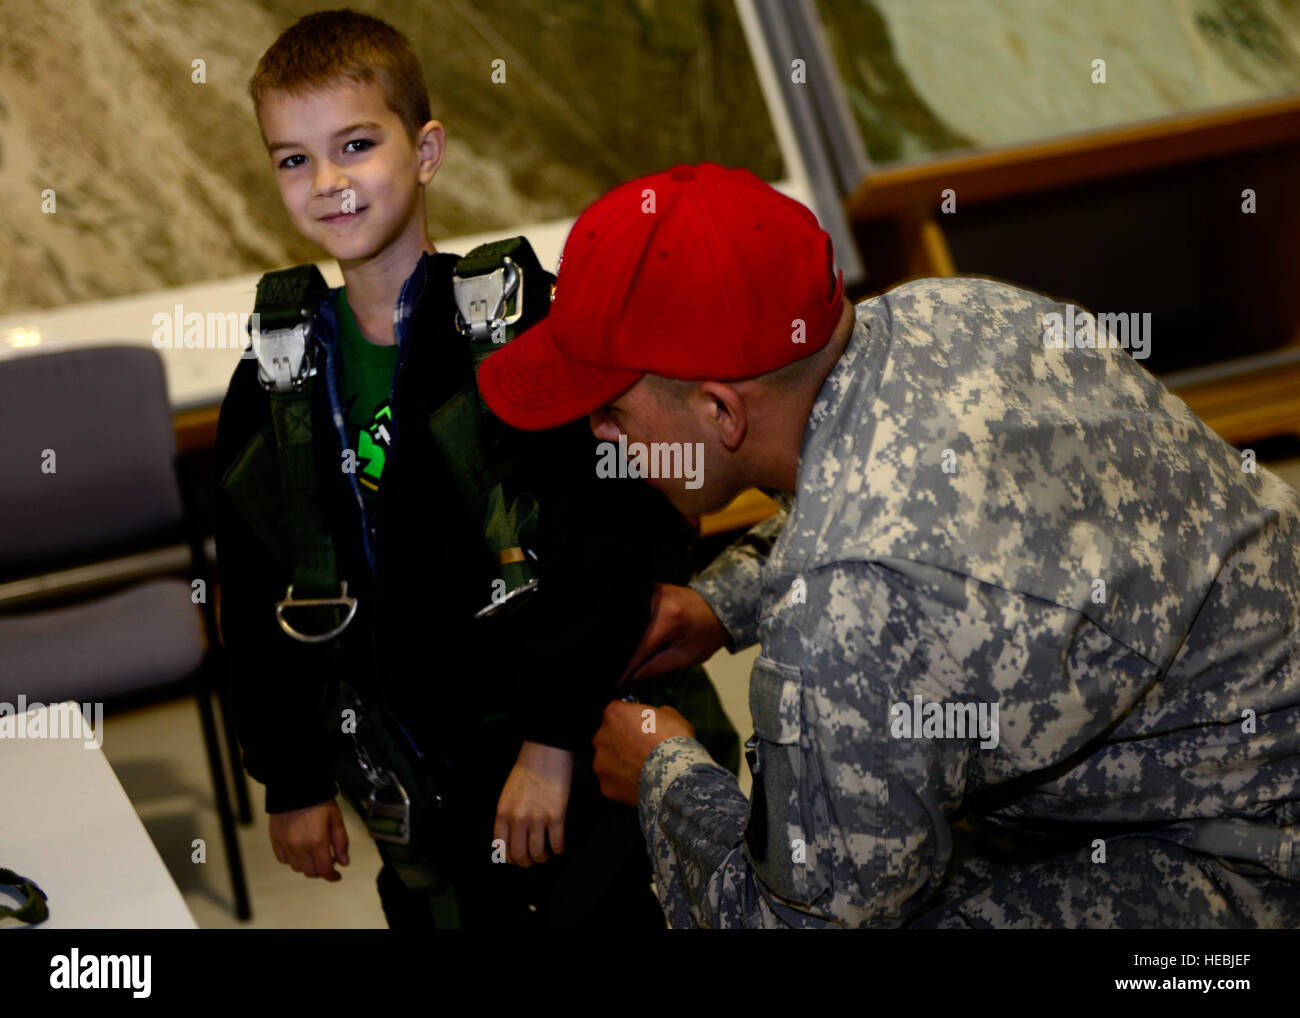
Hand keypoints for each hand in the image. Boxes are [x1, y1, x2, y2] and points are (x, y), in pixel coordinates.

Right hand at [269, 800, 348, 880]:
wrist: (295, 785)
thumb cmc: (318, 799)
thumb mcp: (336, 818)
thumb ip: (341, 842)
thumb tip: (344, 862)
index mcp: (317, 841)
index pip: (324, 870)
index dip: (332, 876)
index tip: (337, 876)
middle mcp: (299, 846)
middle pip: (310, 872)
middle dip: (321, 869)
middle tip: (328, 858)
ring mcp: (285, 844)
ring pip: (297, 868)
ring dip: (307, 864)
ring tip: (314, 851)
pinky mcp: (275, 840)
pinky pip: (283, 859)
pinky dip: (292, 859)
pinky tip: (299, 849)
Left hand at [493, 741, 572, 866]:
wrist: (545, 750)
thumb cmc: (526, 770)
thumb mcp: (508, 794)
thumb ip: (508, 816)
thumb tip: (514, 838)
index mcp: (503, 813)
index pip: (502, 849)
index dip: (511, 859)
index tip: (518, 859)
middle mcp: (518, 819)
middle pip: (520, 856)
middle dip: (527, 863)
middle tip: (534, 859)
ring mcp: (538, 818)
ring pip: (538, 853)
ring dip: (543, 857)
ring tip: (547, 852)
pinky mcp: (557, 816)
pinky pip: (557, 843)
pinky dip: (558, 849)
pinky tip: (558, 845)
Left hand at [592, 701, 694, 805]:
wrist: (676, 774)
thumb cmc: (674, 740)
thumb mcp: (669, 714)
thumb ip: (651, 715)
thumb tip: (651, 720)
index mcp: (614, 714)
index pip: (615, 712)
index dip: (629, 719)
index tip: (639, 727)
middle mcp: (601, 737)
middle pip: (607, 737)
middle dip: (620, 742)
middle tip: (640, 750)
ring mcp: (601, 763)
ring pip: (607, 761)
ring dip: (619, 764)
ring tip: (640, 770)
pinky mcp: (606, 785)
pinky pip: (613, 782)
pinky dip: (623, 783)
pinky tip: (639, 784)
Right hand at [619, 583, 728, 682]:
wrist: (720, 606)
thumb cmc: (707, 633)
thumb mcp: (685, 656)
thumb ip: (654, 667)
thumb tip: (630, 678)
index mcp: (667, 618)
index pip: (639, 648)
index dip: (625, 667)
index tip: (614, 682)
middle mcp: (654, 600)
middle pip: (628, 632)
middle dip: (620, 653)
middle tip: (613, 671)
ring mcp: (649, 591)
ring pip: (627, 621)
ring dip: (623, 640)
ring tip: (617, 657)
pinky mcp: (648, 589)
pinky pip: (632, 611)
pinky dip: (629, 627)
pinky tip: (625, 640)